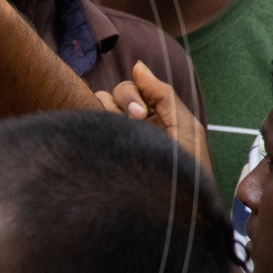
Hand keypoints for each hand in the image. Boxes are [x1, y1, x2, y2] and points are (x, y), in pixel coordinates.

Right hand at [95, 61, 212, 174]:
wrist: (176, 206)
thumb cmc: (186, 168)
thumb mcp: (184, 125)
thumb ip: (162, 94)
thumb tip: (137, 66)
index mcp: (150, 115)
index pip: (131, 88)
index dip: (134, 93)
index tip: (141, 113)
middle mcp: (128, 124)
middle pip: (112, 94)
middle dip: (124, 101)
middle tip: (135, 120)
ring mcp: (112, 137)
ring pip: (96, 105)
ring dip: (106, 112)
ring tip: (121, 133)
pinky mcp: (98, 150)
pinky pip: (85, 124)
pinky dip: (91, 123)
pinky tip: (105, 137)